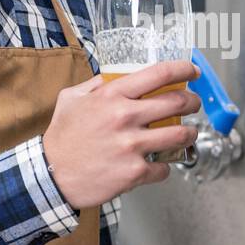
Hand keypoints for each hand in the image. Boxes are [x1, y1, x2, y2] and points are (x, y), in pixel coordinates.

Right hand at [42, 60, 202, 208]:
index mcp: (112, 95)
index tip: (192, 72)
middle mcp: (125, 117)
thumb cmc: (61, 137)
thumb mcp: (72, 99)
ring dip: (189, 134)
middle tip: (194, 104)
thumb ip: (96, 85)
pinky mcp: (134, 172)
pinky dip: (165, 166)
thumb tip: (116, 76)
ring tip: (187, 134)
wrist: (51, 175)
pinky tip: (158, 164)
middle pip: (178, 103)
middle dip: (193, 102)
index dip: (184, 70)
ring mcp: (132, 146)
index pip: (160, 74)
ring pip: (181, 135)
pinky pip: (165, 167)